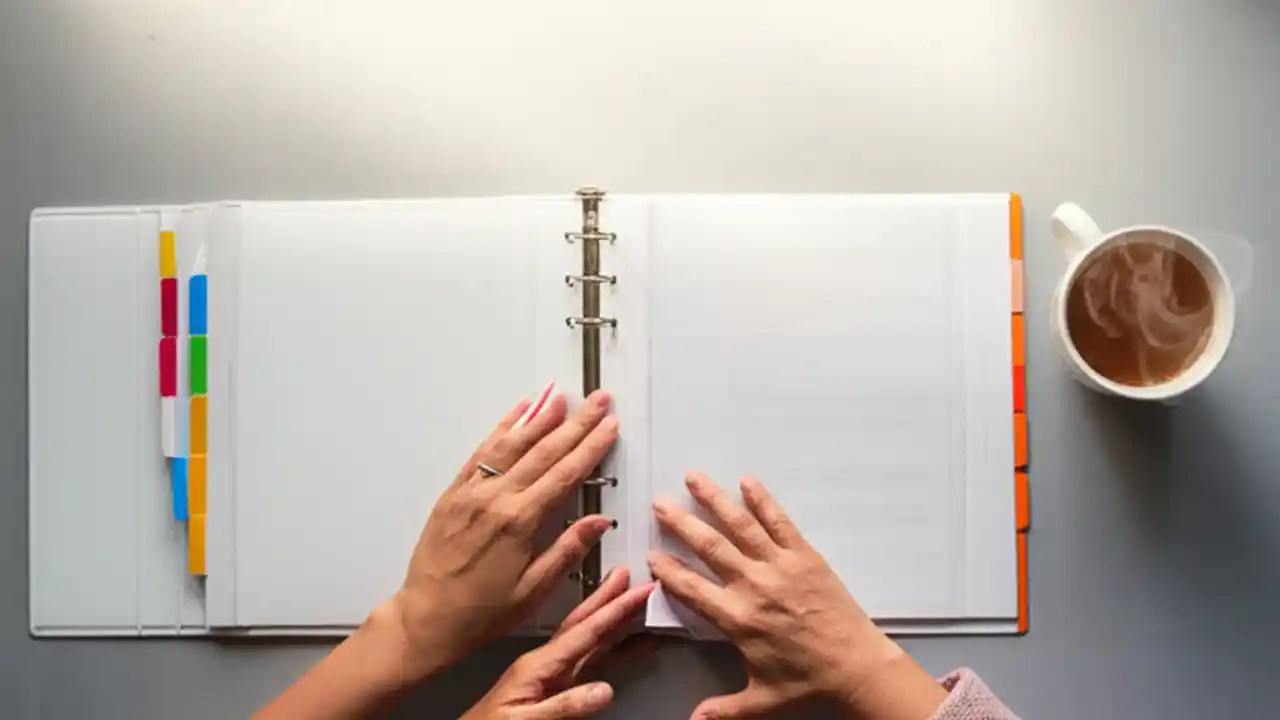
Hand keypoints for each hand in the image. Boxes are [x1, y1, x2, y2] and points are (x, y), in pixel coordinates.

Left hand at [385, 390, 619, 682]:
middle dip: (576, 423)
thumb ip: (567, 550)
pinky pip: (481, 453)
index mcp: (519, 523)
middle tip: (598, 401)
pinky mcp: (453, 493)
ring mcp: (471, 492)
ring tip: (562, 397)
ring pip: (512, 444)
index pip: (565, 474)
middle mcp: (495, 499)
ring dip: (540, 417)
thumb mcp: (534, 590)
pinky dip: (501, 429)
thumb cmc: (481, 613)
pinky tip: (517, 413)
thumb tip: (599, 521)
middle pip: (544, 450)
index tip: (609, 427)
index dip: (591, 447)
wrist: (426, 618)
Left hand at [462, 569, 654, 719]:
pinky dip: (608, 650)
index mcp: (537, 665)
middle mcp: (544, 663)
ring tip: (634, 605)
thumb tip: (603, 691)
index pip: (583, 632)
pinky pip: (586, 661)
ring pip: (588, 640)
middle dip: (612, 601)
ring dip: (612, 620)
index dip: (614, 611)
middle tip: (636, 580)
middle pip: (585, 625)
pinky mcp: (550, 687)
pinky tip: (622, 648)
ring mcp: (548, 674)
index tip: (636, 591)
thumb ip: (563, 706)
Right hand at [649, 473, 946, 719]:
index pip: (692, 589)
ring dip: (714, 500)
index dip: (669, 571)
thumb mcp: (760, 700)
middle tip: (660, 504)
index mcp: (738, 620)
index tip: (652, 556)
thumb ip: (723, 710)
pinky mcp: (806, 557)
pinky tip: (747, 482)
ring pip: (740, 525)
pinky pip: (780, 522)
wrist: (857, 669)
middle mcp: (755, 587)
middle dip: (681, 523)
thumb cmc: (810, 683)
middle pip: (709, 547)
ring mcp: (781, 567)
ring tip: (694, 478)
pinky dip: (763, 500)